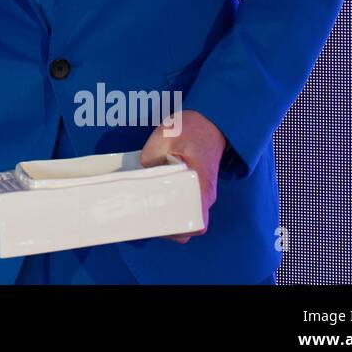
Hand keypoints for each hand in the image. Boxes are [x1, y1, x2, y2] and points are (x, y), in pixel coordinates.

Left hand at [139, 109, 225, 241]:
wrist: (210, 122)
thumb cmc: (192, 129)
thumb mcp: (166, 136)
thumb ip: (151, 155)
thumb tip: (141, 173)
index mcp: (201, 187)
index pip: (195, 223)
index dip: (176, 230)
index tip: (156, 222)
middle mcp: (205, 195)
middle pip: (187, 224)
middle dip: (165, 225)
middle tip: (143, 214)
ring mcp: (202, 193)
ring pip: (184, 215)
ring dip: (166, 215)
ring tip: (144, 206)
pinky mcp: (196, 188)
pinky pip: (183, 204)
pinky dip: (169, 205)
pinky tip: (152, 196)